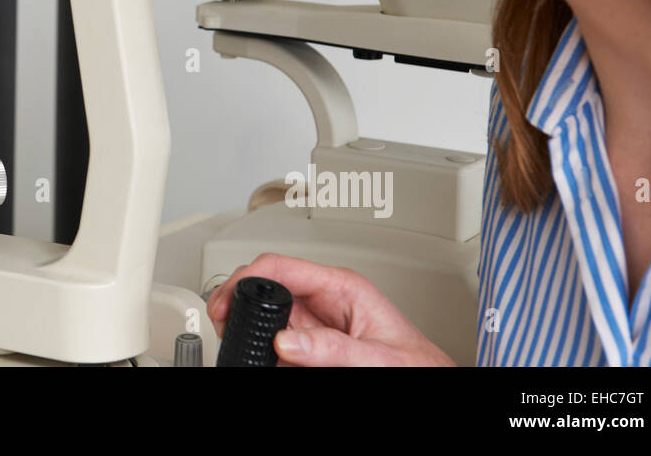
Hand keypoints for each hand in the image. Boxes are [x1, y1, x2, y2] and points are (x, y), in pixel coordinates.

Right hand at [205, 252, 455, 365]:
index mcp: (343, 287)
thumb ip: (331, 349)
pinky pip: (280, 340)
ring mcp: (318, 324)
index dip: (248, 277)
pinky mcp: (315, 346)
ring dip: (248, 321)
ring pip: (270, 313)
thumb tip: (285, 340)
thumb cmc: (418, 367)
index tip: (227, 298)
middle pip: (269, 285)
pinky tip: (255, 354)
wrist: (430, 382)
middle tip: (219, 318)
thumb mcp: (376, 357)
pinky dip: (262, 345)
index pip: (284, 267)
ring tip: (232, 337)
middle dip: (239, 297)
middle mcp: (327, 301)